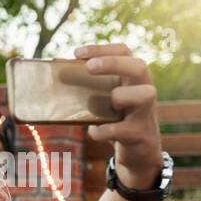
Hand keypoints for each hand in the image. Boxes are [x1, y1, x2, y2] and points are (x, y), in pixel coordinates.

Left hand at [76, 43, 162, 183]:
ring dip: (122, 96)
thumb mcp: (105, 100)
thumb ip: (89, 88)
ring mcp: (144, 112)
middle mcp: (144, 90)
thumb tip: (54, 75)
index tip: (77, 53)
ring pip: (146, 95)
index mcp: (132, 78)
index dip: (102, 48)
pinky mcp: (138, 134)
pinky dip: (102, 131)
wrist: (139, 151)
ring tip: (109, 101)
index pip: (125, 51)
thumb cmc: (116, 119)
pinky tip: (94, 131)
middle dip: (114, 64)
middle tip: (89, 68)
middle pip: (139, 67)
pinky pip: (120, 130)